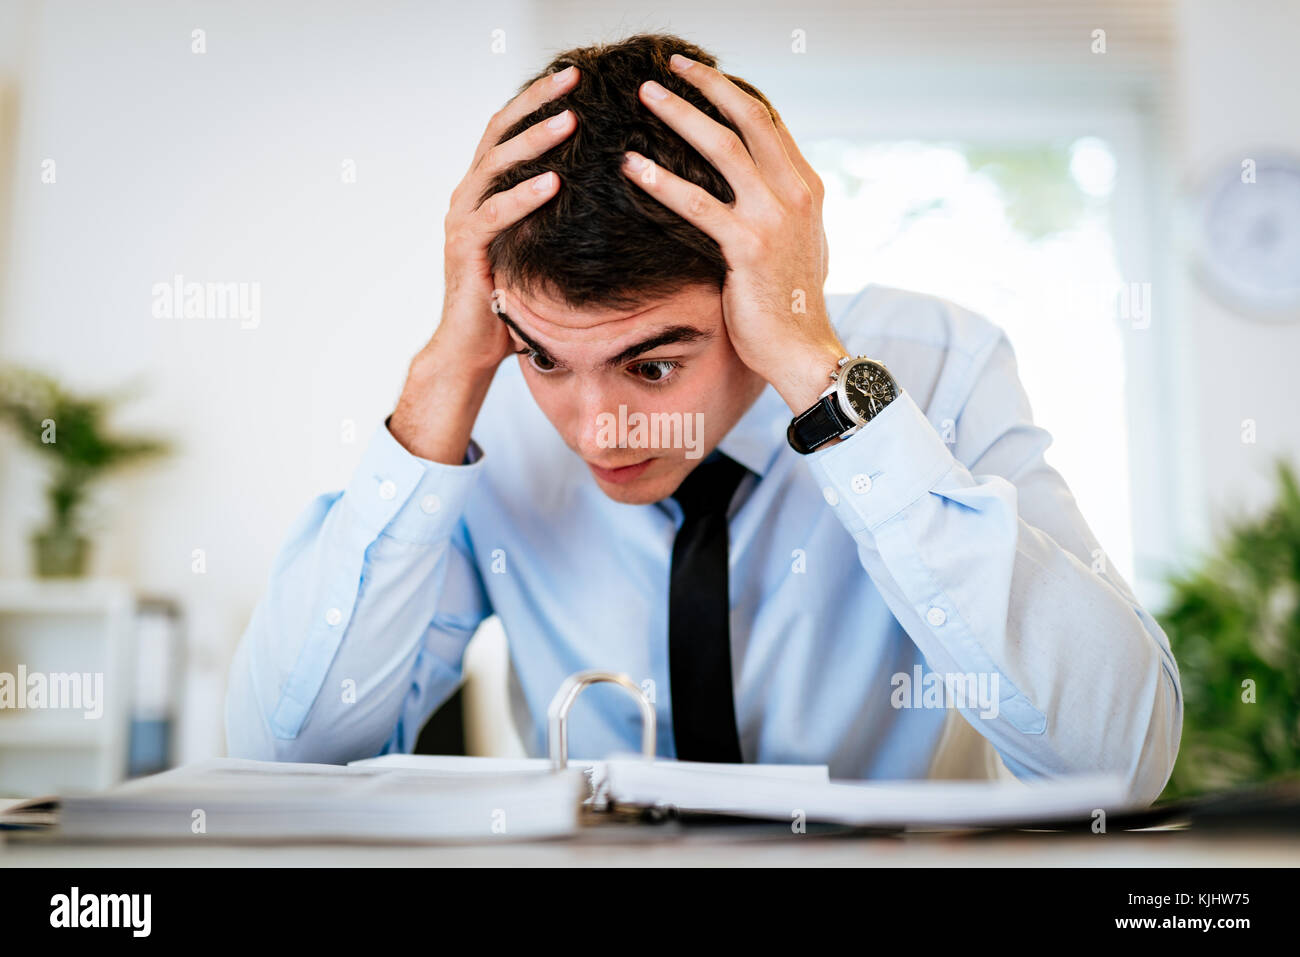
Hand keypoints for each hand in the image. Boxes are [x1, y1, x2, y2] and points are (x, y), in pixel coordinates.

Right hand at [391, 66, 578, 463]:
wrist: (472, 347)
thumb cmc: (512, 298)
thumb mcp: (541, 247)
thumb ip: (559, 218)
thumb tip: (611, 198)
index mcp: (486, 187)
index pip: (511, 128)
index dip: (540, 99)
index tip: (578, 77)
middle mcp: (469, 194)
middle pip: (500, 131)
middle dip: (538, 103)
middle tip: (574, 79)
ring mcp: (462, 218)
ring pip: (496, 165)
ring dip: (534, 141)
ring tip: (569, 121)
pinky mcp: (465, 248)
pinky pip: (494, 214)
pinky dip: (523, 196)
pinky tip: (554, 183)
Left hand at [620, 53, 845, 414]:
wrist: (802, 349)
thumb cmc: (789, 303)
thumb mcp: (795, 244)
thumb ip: (777, 211)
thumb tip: (752, 191)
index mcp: (806, 187)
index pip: (769, 122)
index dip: (732, 93)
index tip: (699, 75)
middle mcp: (795, 193)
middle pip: (748, 117)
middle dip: (707, 85)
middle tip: (670, 65)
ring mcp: (774, 217)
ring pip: (722, 147)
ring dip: (680, 115)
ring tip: (646, 96)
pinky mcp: (748, 246)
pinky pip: (697, 202)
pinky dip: (661, 180)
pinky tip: (631, 166)